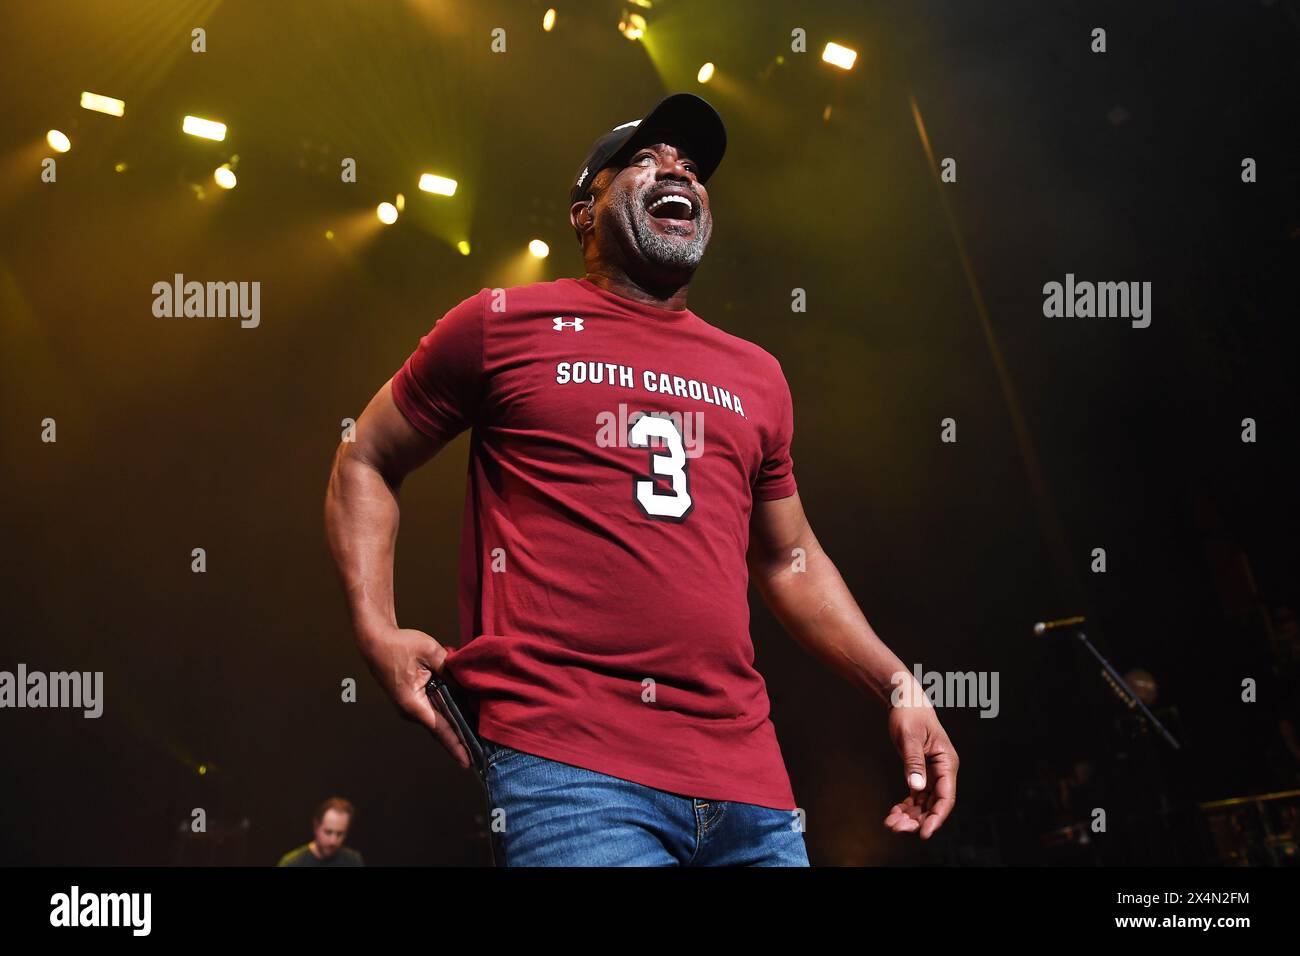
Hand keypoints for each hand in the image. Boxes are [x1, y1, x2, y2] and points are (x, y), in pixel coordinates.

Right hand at [356, 625, 471, 770]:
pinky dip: (447, 713)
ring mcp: (409, 706)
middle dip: (460, 740)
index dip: (456, 745)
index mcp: (413, 703)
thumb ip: (451, 670)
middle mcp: (410, 710)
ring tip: (476, 735)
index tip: (468, 762)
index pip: (440, 729)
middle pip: (440, 729)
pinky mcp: (410, 699)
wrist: (375, 640)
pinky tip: (462, 713)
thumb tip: (467, 685)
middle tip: (481, 753)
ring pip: (437, 719)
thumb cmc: (400, 645)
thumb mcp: (431, 652)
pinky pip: (432, 710)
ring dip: (454, 726)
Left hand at [884, 702, 958, 838]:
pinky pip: (916, 796)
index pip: (946, 797)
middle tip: (897, 828)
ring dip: (910, 815)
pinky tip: (894, 813)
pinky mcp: (920, 773)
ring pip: (924, 803)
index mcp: (946, 762)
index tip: (923, 832)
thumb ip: (914, 762)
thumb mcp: (910, 737)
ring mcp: (932, 773)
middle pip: (934, 804)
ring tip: (891, 823)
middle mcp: (942, 771)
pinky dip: (906, 806)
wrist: (905, 701)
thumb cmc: (910, 714)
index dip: (936, 817)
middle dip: (917, 819)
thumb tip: (916, 787)